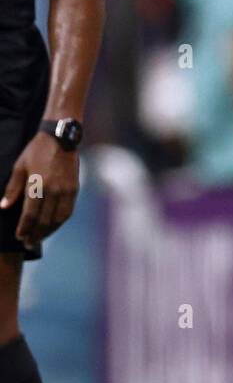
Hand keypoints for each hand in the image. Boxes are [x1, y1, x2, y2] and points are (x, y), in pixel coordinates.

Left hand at [0, 132, 78, 246]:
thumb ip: (13, 188)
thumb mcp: (19, 167)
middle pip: (45, 221)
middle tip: (28, 244)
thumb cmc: (36, 151)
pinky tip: (53, 226)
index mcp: (38, 186)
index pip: (30, 215)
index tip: (19, 237)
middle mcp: (54, 191)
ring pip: (58, 219)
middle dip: (35, 235)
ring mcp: (66, 191)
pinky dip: (59, 222)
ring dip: (49, 231)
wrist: (61, 137)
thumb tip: (4, 206)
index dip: (24, 229)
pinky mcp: (74, 189)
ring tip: (40, 238)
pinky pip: (67, 211)